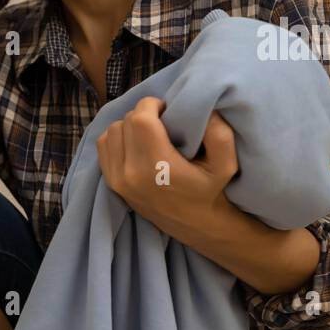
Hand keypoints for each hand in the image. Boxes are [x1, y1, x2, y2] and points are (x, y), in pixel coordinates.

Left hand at [94, 97, 238, 237]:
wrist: (195, 224)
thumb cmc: (210, 190)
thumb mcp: (227, 164)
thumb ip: (219, 134)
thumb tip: (203, 109)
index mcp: (157, 166)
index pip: (139, 119)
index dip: (152, 106)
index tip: (166, 110)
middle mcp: (130, 174)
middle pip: (125, 123)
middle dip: (142, 114)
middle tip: (160, 121)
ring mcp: (117, 180)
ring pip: (111, 132)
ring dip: (128, 126)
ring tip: (148, 132)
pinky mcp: (111, 183)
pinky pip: (103, 146)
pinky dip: (116, 138)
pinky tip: (135, 143)